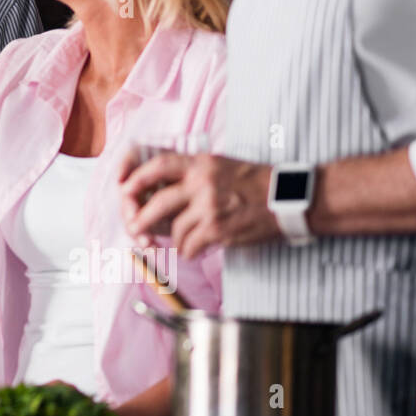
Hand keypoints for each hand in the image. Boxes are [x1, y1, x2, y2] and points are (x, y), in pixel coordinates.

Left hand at [118, 151, 277, 258]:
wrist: (290, 199)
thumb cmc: (258, 183)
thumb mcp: (223, 166)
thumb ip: (195, 173)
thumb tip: (163, 190)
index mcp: (202, 163)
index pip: (159, 165)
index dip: (136, 176)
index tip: (124, 187)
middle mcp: (203, 183)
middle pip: (158, 202)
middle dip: (141, 218)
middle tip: (136, 228)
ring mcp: (210, 207)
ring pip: (174, 229)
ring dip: (173, 240)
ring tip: (181, 242)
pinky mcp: (219, 229)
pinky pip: (190, 245)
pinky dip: (187, 251)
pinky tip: (194, 250)